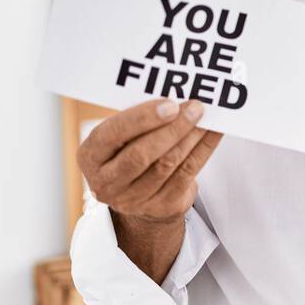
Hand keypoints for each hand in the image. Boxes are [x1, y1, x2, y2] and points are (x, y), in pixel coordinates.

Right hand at [76, 99, 222, 222]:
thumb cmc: (131, 152)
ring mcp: (132, 199)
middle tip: (194, 108)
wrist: (140, 197)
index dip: (141, 119)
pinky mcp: (161, 206)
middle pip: (141, 154)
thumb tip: (175, 98)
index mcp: (90, 156)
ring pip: (167, 164)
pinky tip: (213, 134)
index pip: (112, 135)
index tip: (170, 105)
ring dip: (191, 138)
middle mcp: (106, 182)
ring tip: (206, 119)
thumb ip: (139, 121)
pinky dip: (203, 151)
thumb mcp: (123, 138)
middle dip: (172, 129)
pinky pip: (187, 174)